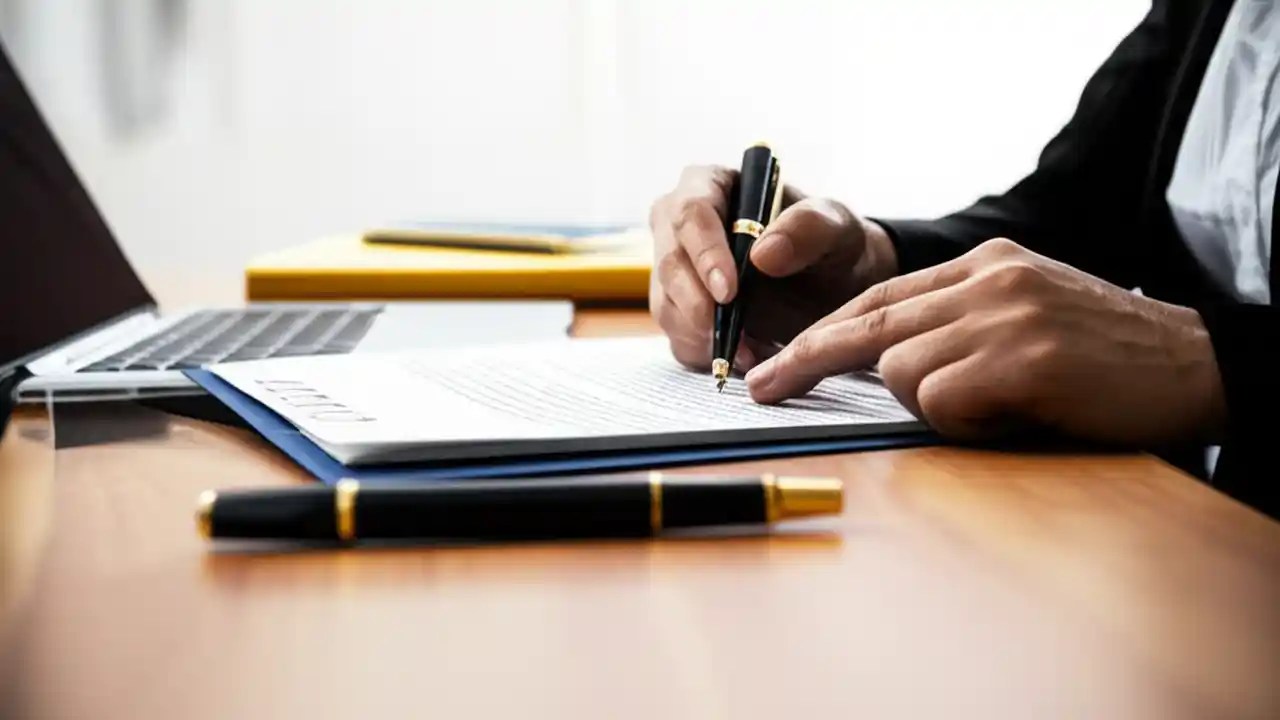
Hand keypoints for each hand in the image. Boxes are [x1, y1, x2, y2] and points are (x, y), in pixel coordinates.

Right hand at [648, 165, 898, 370]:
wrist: (833, 286)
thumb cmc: (831, 243)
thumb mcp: (837, 227)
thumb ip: (808, 228)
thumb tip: (761, 253)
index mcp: (709, 184)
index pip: (691, 213)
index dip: (705, 254)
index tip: (728, 292)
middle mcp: (678, 226)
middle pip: (669, 264)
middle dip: (698, 306)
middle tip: (733, 337)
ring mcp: (674, 272)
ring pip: (667, 307)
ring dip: (705, 337)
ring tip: (751, 352)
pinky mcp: (679, 312)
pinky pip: (678, 339)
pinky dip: (708, 355)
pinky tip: (744, 357)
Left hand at [746, 238, 1226, 445]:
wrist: (1199, 365)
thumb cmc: (1105, 358)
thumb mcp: (1025, 318)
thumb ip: (959, 327)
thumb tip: (883, 366)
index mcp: (984, 264)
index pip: (879, 298)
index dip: (823, 334)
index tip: (779, 363)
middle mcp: (987, 279)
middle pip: (865, 324)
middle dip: (804, 361)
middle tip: (760, 390)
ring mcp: (1004, 314)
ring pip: (900, 371)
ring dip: (930, 406)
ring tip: (995, 407)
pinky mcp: (1022, 358)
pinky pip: (940, 402)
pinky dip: (962, 424)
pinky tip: (1013, 416)